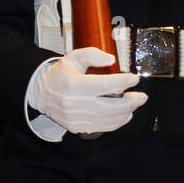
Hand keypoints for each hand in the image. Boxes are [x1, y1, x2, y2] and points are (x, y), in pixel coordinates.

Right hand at [28, 46, 146, 135]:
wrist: (41, 93)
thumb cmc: (60, 74)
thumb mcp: (73, 57)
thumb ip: (92, 55)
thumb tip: (111, 60)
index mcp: (74, 84)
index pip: (105, 85)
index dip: (123, 82)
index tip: (134, 79)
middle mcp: (74, 103)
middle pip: (110, 106)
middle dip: (130, 102)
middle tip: (142, 97)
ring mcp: (76, 117)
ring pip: (107, 119)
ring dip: (126, 113)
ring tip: (135, 105)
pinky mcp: (77, 127)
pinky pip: (101, 128)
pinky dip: (116, 123)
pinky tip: (124, 115)